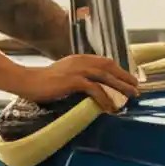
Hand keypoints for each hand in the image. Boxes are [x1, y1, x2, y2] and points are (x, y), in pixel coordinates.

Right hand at [18, 54, 142, 112]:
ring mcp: (78, 70)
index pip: (106, 62)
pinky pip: (95, 89)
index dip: (119, 70)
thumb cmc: (45, 81)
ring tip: (131, 96)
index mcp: (81, 58)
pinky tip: (110, 107)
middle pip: (110, 67)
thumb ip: (80, 76)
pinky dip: (105, 98)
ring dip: (120, 87)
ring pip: (106, 77)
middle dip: (125, 77)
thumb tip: (94, 86)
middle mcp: (81, 61)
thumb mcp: (66, 74)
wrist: (27, 81)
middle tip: (136, 87)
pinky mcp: (73, 81)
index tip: (129, 79)